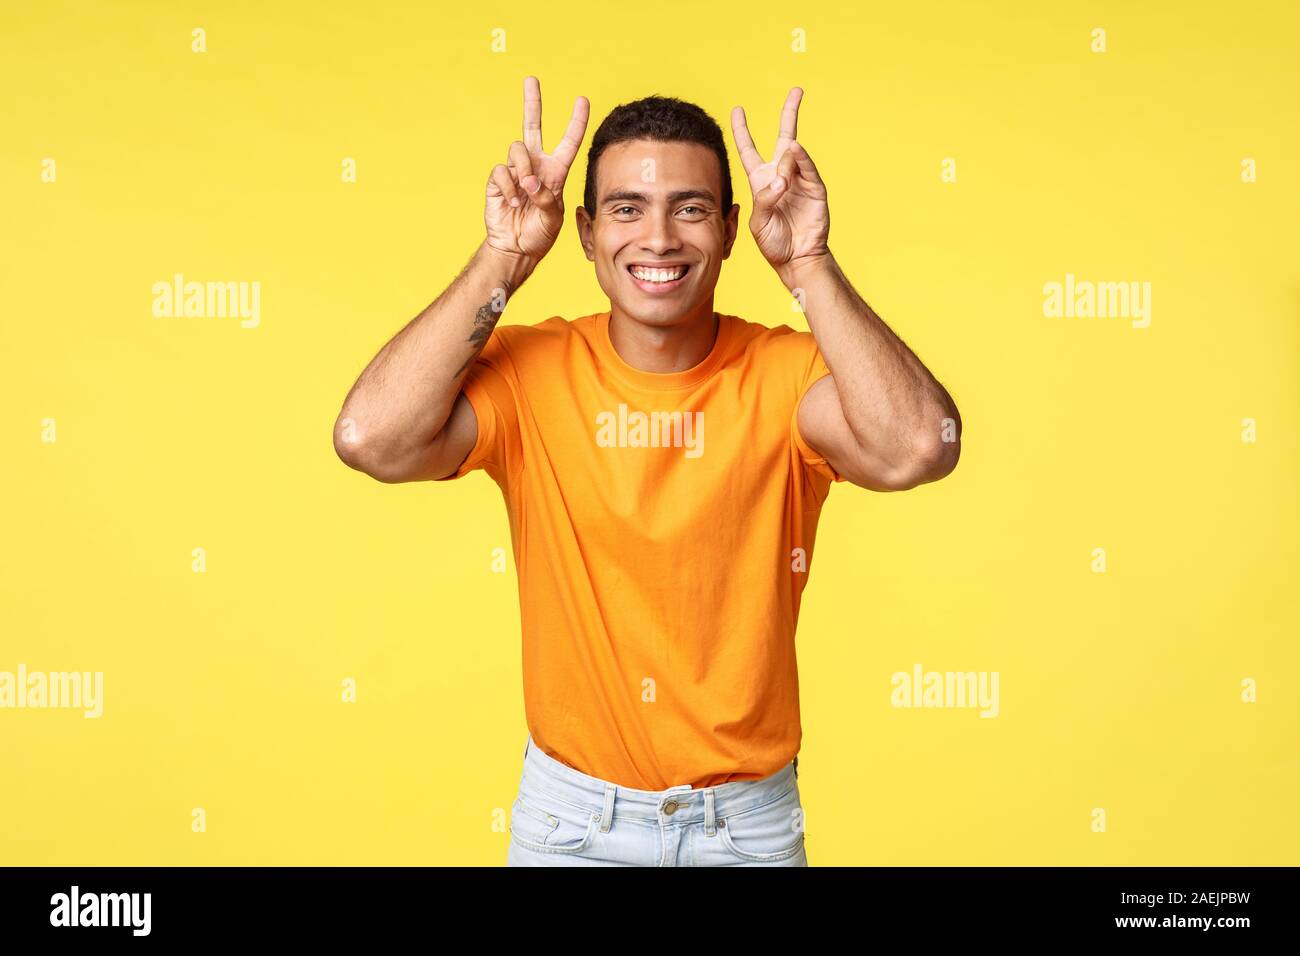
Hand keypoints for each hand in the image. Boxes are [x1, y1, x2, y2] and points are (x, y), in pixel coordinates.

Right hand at [484, 75, 589, 262]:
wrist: (515, 248)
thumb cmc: (539, 235)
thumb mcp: (554, 219)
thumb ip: (547, 199)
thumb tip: (530, 181)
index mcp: (556, 172)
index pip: (568, 142)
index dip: (576, 122)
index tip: (583, 100)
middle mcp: (536, 166)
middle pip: (533, 126)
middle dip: (532, 102)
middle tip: (531, 80)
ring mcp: (516, 171)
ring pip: (518, 149)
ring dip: (524, 169)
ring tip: (526, 192)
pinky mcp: (497, 180)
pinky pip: (501, 170)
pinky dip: (508, 186)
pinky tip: (512, 201)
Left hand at [730, 88, 829, 277]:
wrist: (796, 259)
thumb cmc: (774, 243)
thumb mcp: (759, 222)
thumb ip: (765, 199)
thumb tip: (780, 179)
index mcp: (761, 181)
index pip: (749, 149)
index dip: (742, 130)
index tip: (737, 109)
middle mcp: (781, 174)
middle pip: (784, 136)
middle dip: (790, 112)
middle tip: (797, 90)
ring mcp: (800, 179)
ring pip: (792, 154)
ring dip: (786, 163)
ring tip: (783, 186)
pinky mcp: (815, 188)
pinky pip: (808, 167)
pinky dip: (801, 158)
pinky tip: (795, 151)